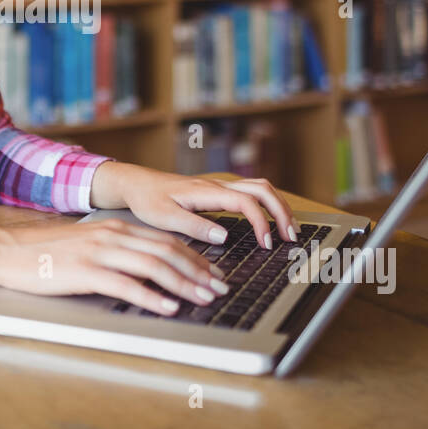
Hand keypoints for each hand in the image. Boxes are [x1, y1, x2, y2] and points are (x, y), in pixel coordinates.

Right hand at [0, 220, 229, 315]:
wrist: (6, 251)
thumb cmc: (43, 253)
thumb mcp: (86, 245)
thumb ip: (115, 252)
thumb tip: (144, 270)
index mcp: (115, 228)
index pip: (165, 241)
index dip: (194, 258)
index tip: (213, 274)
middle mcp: (112, 235)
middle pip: (167, 251)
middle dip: (199, 271)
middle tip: (220, 289)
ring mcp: (99, 253)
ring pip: (153, 267)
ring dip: (184, 284)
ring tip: (204, 298)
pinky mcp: (85, 272)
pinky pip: (126, 286)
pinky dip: (151, 297)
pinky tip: (168, 307)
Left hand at [88, 161, 297, 250]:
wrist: (136, 184)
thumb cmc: (148, 200)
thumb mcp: (165, 217)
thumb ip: (194, 226)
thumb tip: (224, 236)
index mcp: (207, 192)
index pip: (246, 202)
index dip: (261, 223)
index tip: (266, 244)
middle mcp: (218, 185)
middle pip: (263, 189)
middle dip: (282, 211)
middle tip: (291, 237)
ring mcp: (220, 187)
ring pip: (260, 188)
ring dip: (278, 206)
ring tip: (288, 230)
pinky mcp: (218, 191)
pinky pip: (251, 192)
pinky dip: (267, 204)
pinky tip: (269, 221)